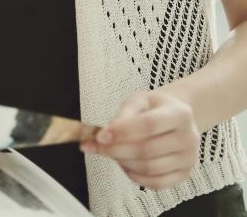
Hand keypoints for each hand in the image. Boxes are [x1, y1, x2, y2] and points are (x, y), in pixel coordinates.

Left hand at [80, 90, 200, 189]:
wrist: (175, 118)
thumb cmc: (152, 108)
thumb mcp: (138, 101)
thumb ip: (122, 115)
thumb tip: (105, 134)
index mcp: (180, 114)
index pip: (149, 125)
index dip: (122, 132)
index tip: (99, 136)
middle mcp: (189, 138)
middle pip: (148, 150)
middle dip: (116, 150)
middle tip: (95, 146)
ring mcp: (189, 159)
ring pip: (150, 168)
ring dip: (123, 162)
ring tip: (110, 152)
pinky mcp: (184, 175)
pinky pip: (156, 183)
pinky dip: (135, 176)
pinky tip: (124, 164)